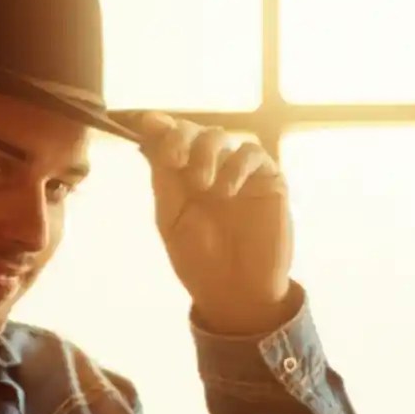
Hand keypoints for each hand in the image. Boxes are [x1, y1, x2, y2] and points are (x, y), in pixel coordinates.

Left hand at [118, 112, 295, 334]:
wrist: (234, 292)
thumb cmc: (199, 260)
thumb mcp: (171, 219)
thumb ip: (163, 180)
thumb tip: (147, 141)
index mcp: (181, 177)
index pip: (170, 139)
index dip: (159, 125)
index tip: (146, 121)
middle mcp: (210, 168)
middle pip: (195, 131)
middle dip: (181, 138)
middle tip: (175, 159)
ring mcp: (239, 173)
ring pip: (223, 137)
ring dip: (207, 152)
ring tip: (202, 185)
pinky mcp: (268, 180)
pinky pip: (253, 154)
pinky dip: (236, 165)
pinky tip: (225, 191)